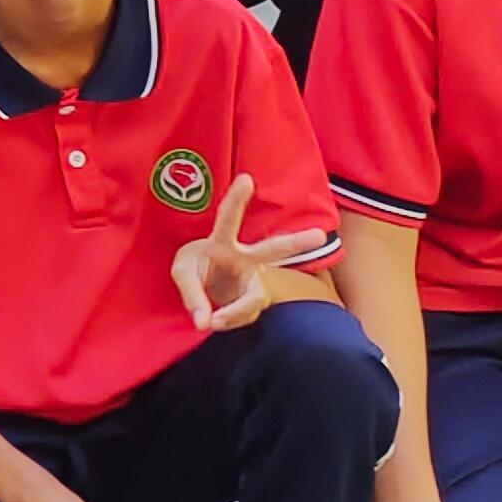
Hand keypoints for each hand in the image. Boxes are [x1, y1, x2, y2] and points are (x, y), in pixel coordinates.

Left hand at [168, 172, 306, 332]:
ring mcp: (252, 282)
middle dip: (296, 243)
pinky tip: (213, 321)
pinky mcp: (253, 304)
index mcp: (222, 241)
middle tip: (319, 235)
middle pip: (272, 250)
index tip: (246, 179)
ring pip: (256, 298)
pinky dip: (225, 321)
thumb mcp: (181, 272)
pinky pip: (239, 317)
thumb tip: (205, 321)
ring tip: (216, 322)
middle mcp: (245, 259)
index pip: (228, 218)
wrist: (205, 287)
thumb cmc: (194, 268)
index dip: (237, 199)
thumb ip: (190, 292)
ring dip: (238, 312)